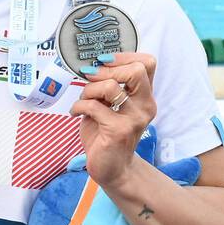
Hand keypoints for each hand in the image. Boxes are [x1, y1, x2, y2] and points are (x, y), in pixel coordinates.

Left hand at [68, 51, 157, 189]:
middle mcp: (145, 105)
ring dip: (88, 89)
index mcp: (144, 96)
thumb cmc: (106, 133)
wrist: (112, 167)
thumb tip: (92, 65)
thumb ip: (107, 87)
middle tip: (90, 77)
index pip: (147, 63)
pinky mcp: (119, 130)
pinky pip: (94, 106)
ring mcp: (134, 118)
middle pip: (136, 70)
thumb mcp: (108, 105)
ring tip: (83, 99)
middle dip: (106, 69)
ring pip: (110, 87)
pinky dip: (78, 106)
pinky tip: (76, 113)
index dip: (123, 56)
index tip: (103, 61)